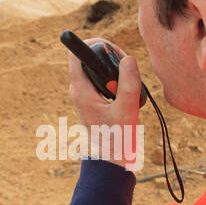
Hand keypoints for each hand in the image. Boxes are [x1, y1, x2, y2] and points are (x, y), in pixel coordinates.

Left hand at [67, 38, 142, 171]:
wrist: (111, 160)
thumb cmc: (116, 139)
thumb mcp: (127, 110)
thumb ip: (128, 83)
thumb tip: (128, 59)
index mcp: (80, 90)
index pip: (77, 53)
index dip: (95, 43)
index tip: (114, 51)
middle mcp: (79, 89)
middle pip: (90, 57)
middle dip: (110, 56)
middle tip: (127, 69)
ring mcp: (85, 95)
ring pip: (98, 68)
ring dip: (115, 69)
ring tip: (128, 84)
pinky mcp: (93, 100)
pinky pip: (102, 79)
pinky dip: (116, 80)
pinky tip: (126, 94)